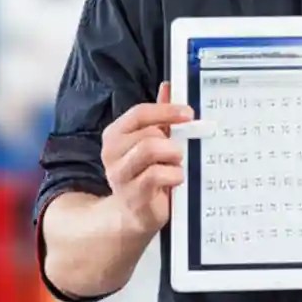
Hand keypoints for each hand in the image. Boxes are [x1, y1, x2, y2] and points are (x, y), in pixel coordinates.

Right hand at [101, 81, 191, 236]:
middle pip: (149, 132)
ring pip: (150, 150)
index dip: (166, 110)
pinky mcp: (133, 195)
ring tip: (176, 164)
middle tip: (180, 150)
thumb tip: (168, 86)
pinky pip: (158, 175)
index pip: (139, 113)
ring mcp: (120, 175)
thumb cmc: (146, 173)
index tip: (189, 113)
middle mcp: (112, 153)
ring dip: (173, 156)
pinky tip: (175, 179)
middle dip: (171, 140)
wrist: (133, 214)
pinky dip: (174, 174)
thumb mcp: (152, 142)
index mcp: (115, 135)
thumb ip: (159, 116)